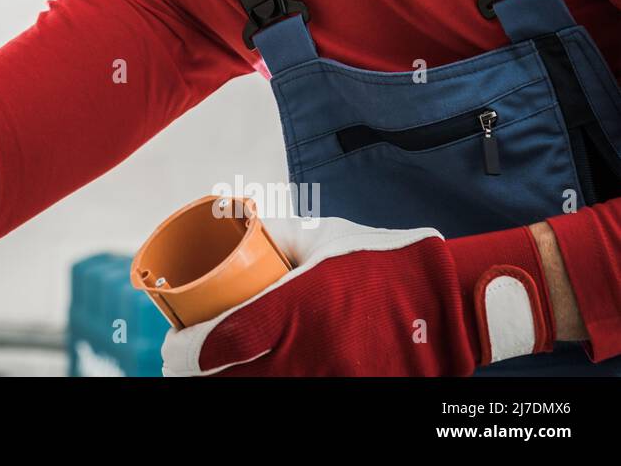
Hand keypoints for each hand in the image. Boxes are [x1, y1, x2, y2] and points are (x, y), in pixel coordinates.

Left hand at [160, 211, 556, 376]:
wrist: (452, 303)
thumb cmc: (383, 262)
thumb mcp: (322, 236)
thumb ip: (275, 232)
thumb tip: (230, 223)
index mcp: (293, 310)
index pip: (215, 344)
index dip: (182, 352)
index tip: (173, 346)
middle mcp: (306, 356)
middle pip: (227, 383)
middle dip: (197, 376)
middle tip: (186, 363)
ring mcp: (330, 385)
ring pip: (258, 395)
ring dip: (231, 386)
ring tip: (215, 374)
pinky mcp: (351, 400)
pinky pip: (297, 402)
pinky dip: (268, 392)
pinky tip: (255, 383)